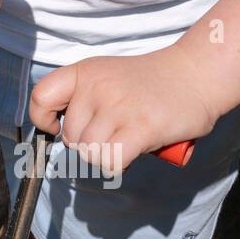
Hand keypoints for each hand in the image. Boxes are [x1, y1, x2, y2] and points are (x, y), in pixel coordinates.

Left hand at [28, 43, 219, 173]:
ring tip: (127, 141)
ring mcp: (119, 106)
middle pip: (71, 138)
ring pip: (90, 154)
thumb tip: (68, 138)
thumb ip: (85, 100)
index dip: (45, 120)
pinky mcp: (141, 126)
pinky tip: (132, 153)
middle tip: (115, 134)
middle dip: (90, 145)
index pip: (41, 98)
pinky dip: (119, 166)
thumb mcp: (109, 78)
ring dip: (106, 157)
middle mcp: (98, 87)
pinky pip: (111, 162)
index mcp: (86, 72)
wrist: (197, 73)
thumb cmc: (152, 84)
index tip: (60, 126)